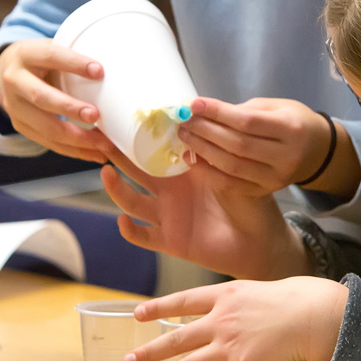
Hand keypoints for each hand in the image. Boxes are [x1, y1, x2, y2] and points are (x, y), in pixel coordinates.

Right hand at [0, 39, 109, 162]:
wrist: (7, 71)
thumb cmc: (44, 58)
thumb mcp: (53, 47)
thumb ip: (79, 54)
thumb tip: (123, 63)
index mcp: (26, 54)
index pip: (50, 57)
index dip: (74, 63)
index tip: (100, 72)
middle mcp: (15, 81)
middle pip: (41, 97)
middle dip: (70, 109)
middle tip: (96, 116)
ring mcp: (14, 107)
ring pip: (45, 127)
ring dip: (77, 139)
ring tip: (105, 145)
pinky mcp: (21, 126)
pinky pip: (48, 142)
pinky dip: (74, 150)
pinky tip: (96, 153)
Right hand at [101, 146, 310, 279]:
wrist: (261, 241)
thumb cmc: (251, 203)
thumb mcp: (233, 172)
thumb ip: (213, 155)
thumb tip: (197, 125)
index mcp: (185, 170)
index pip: (156, 150)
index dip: (139, 137)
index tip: (121, 119)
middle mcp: (170, 191)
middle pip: (135, 171)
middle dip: (118, 156)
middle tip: (99, 139)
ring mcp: (166, 215)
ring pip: (132, 201)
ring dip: (117, 189)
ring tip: (107, 172)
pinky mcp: (169, 239)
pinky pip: (143, 236)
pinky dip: (130, 230)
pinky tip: (123, 220)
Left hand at [123, 277, 349, 360]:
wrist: (310, 314)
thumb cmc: (287, 300)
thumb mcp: (251, 290)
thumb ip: (230, 302)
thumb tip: (215, 309)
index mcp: (223, 297)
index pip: (183, 301)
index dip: (158, 308)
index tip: (138, 314)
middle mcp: (221, 321)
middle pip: (177, 339)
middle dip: (149, 351)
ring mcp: (229, 347)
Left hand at [174, 97, 360, 196]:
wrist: (318, 151)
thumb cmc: (293, 121)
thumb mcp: (276, 107)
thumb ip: (244, 111)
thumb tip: (205, 112)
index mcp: (290, 128)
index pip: (248, 122)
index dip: (218, 113)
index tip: (194, 105)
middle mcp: (285, 156)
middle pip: (237, 145)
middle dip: (206, 132)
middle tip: (184, 122)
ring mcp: (276, 178)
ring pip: (232, 167)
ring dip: (203, 152)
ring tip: (185, 138)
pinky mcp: (266, 191)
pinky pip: (232, 184)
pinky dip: (209, 173)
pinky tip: (193, 161)